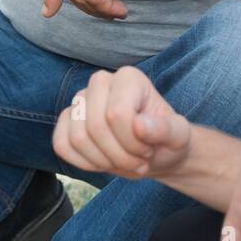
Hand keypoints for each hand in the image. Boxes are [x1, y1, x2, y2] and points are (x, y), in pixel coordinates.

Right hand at [52, 65, 191, 179]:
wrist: (153, 153)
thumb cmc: (167, 140)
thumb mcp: (178, 136)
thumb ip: (166, 129)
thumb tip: (140, 125)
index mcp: (129, 78)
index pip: (117, 114)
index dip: (133, 142)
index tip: (148, 149)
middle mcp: (100, 82)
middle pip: (95, 127)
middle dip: (119, 156)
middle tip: (138, 161)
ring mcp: (79, 101)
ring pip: (78, 138)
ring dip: (104, 162)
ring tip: (124, 161)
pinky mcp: (65, 121)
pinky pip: (61, 145)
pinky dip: (84, 163)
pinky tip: (103, 161)